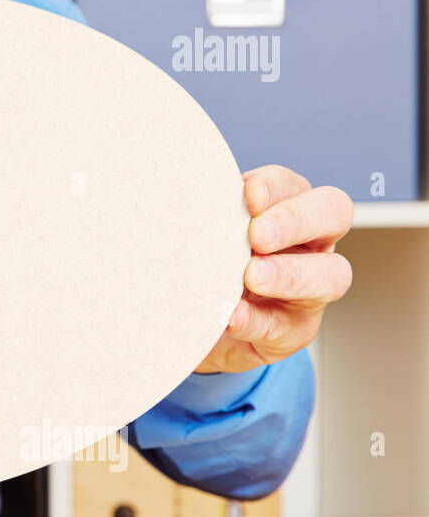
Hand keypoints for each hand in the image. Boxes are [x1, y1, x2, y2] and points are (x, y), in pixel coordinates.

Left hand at [196, 165, 353, 373]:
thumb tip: (183, 199)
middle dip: (295, 221)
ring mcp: (310, 289)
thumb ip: (208, 218)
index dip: (274, 186)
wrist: (194, 320)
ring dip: (288, 275)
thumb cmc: (205, 263)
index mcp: (287, 208)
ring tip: (252, 276)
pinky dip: (255, 320)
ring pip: (328, 276)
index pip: (293, 185)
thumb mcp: (204, 234)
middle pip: (333, 215)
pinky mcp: (293, 331)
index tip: (247, 195)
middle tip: (258, 235)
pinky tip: (233, 315)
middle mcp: (310, 243)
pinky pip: (282, 326)